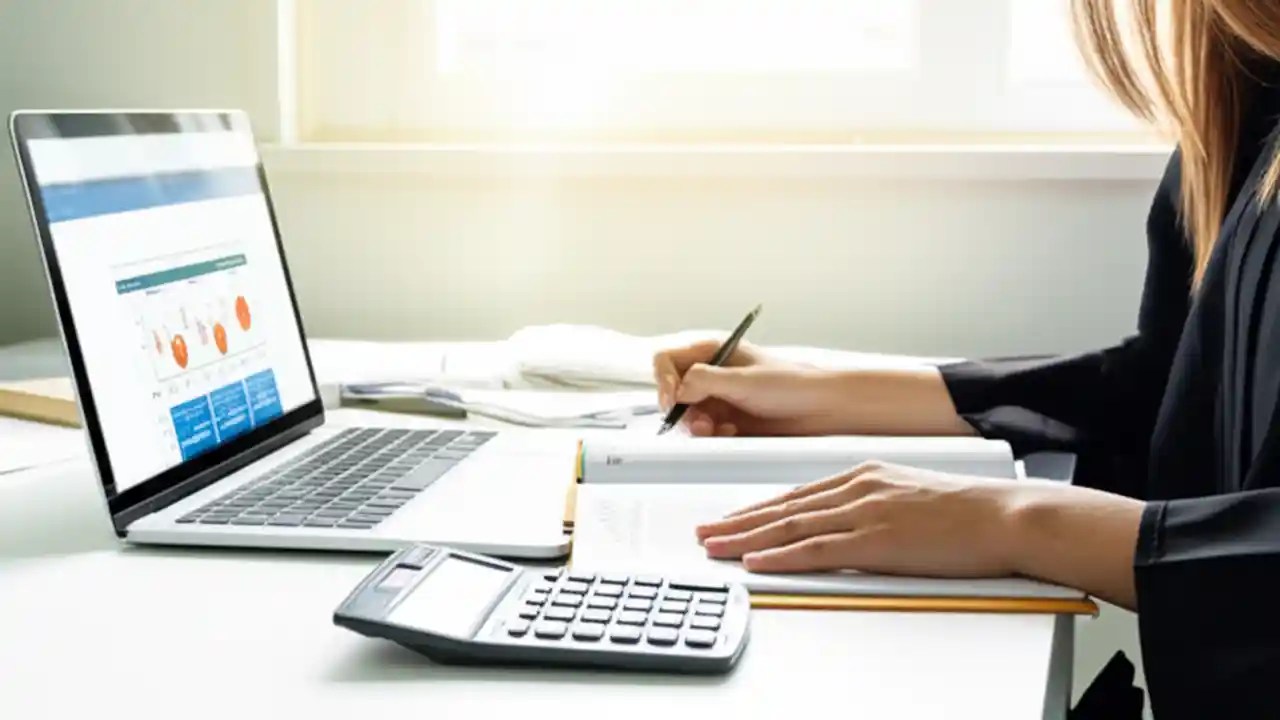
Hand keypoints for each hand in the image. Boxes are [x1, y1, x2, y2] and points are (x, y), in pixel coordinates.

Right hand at [652, 338, 835, 436]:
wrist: (821, 409)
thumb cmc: (790, 385)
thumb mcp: (743, 380)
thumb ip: (704, 382)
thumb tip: (677, 391)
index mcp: (712, 352)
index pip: (667, 360)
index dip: (663, 380)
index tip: (672, 400)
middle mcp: (711, 373)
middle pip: (672, 391)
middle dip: (682, 409)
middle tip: (701, 422)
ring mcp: (719, 397)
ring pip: (686, 414)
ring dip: (697, 425)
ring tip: (719, 430)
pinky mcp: (727, 420)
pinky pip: (704, 431)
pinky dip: (711, 435)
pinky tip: (730, 433)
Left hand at [695, 461, 1020, 576]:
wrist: (1001, 515)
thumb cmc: (965, 510)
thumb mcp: (908, 493)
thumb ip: (873, 502)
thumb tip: (849, 522)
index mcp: (863, 475)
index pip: (796, 494)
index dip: (758, 509)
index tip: (732, 517)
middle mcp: (856, 488)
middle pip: (783, 508)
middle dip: (738, 521)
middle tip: (705, 531)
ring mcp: (864, 513)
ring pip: (789, 527)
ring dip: (746, 539)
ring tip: (715, 547)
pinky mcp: (875, 541)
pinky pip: (816, 550)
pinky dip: (781, 556)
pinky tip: (756, 561)